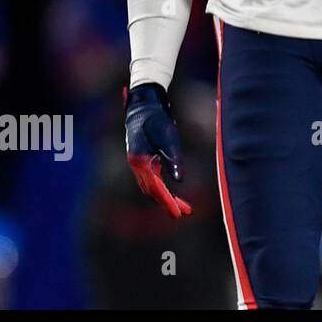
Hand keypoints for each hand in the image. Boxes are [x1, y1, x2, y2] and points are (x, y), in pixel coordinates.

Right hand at [124, 84, 192, 218]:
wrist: (143, 107)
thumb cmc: (156, 120)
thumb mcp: (168, 137)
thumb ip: (173, 159)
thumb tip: (179, 180)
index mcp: (140, 161)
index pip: (156, 188)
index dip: (168, 202)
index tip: (178, 214)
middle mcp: (137, 166)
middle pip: (152, 192)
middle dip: (168, 204)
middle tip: (184, 213)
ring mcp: (138, 164)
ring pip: (151, 188)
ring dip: (165, 198)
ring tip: (183, 208)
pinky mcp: (143, 161)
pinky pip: (152, 180)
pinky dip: (162, 189)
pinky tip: (173, 194)